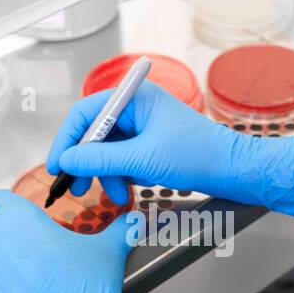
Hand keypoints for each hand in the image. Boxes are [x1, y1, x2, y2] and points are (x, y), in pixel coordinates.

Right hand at [46, 80, 293, 214]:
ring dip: (106, 174)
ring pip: (108, 150)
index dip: (67, 140)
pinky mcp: (152, 144)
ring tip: (115, 195)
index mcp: (135, 97)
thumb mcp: (143, 160)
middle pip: (94, 133)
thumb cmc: (199, 156)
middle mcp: (137, 107)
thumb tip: (68, 159)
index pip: (85, 113)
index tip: (58, 166)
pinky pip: (123, 158)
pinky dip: (121, 175)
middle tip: (76, 188)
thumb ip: (100, 158)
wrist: (235, 170)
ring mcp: (144, 126)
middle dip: (86, 162)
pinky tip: (130, 190)